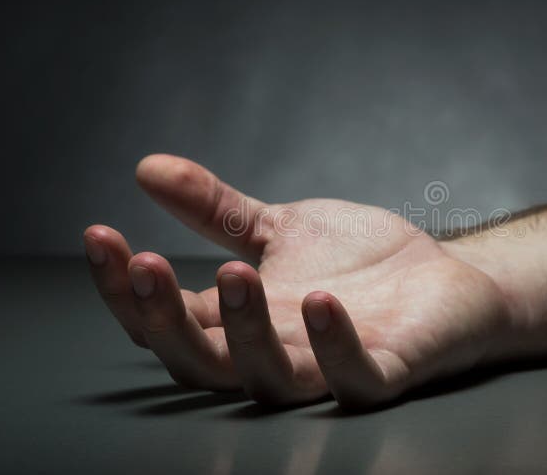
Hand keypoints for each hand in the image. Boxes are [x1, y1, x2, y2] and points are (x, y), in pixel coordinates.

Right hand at [84, 154, 512, 407]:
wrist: (445, 277)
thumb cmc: (361, 262)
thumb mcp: (282, 228)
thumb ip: (219, 211)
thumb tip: (148, 168)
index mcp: (244, 321)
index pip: (168, 318)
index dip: (126, 286)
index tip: (102, 236)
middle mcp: (277, 352)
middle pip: (204, 363)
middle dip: (167, 321)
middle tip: (149, 267)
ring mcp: (331, 366)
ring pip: (271, 379)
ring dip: (245, 334)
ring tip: (234, 275)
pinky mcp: (389, 370)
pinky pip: (356, 378)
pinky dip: (333, 349)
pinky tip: (318, 301)